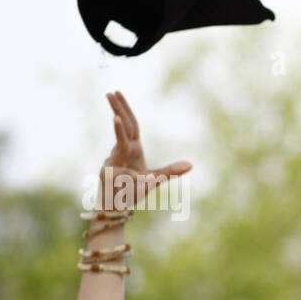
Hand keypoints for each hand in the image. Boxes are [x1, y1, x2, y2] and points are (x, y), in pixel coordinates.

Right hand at [97, 91, 190, 211]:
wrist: (117, 207)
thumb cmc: (132, 191)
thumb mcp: (155, 179)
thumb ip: (171, 171)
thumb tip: (191, 164)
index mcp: (132, 149)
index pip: (131, 125)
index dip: (126, 109)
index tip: (117, 92)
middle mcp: (121, 152)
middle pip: (123, 127)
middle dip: (117, 110)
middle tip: (110, 93)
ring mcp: (113, 161)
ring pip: (119, 145)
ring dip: (118, 131)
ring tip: (116, 117)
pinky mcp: (109, 175)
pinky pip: (119, 168)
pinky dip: (125, 169)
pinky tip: (135, 169)